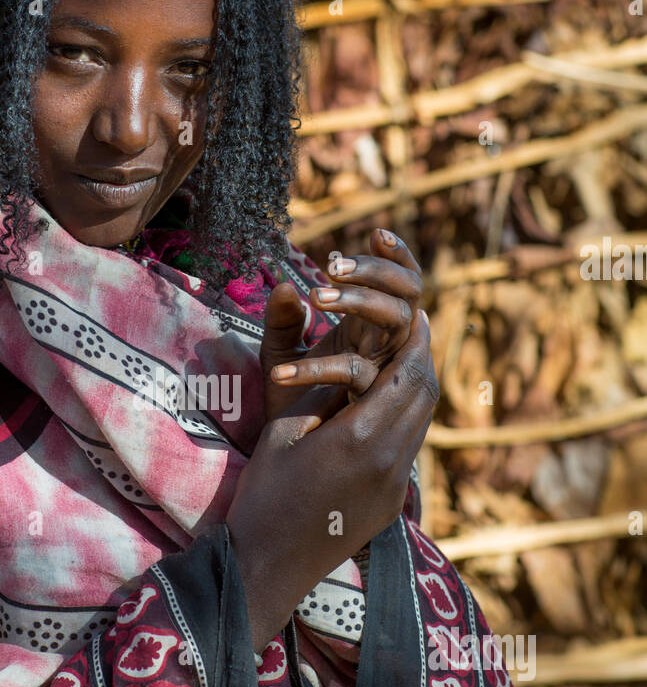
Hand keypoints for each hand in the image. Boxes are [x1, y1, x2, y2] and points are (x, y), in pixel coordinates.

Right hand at [229, 308, 438, 652]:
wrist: (268, 567)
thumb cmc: (263, 495)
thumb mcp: (284, 431)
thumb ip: (324, 394)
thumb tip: (352, 367)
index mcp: (361, 436)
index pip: (407, 373)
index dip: (414, 339)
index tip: (413, 312)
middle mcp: (391, 460)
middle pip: (426, 395)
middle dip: (422, 357)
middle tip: (414, 328)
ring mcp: (396, 486)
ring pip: (421, 422)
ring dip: (415, 389)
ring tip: (401, 362)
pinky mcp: (391, 504)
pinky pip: (409, 449)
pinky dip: (405, 419)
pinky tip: (383, 408)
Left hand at [260, 227, 422, 424]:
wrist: (292, 455)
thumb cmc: (292, 402)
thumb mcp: (279, 354)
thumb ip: (281, 322)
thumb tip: (286, 287)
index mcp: (371, 329)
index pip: (403, 283)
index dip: (398, 256)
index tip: (376, 231)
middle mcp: (385, 347)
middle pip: (407, 293)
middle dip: (375, 271)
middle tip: (332, 266)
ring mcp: (383, 372)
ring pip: (394, 322)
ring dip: (358, 301)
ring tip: (317, 294)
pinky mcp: (370, 401)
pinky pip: (354, 372)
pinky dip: (315, 369)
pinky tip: (280, 372)